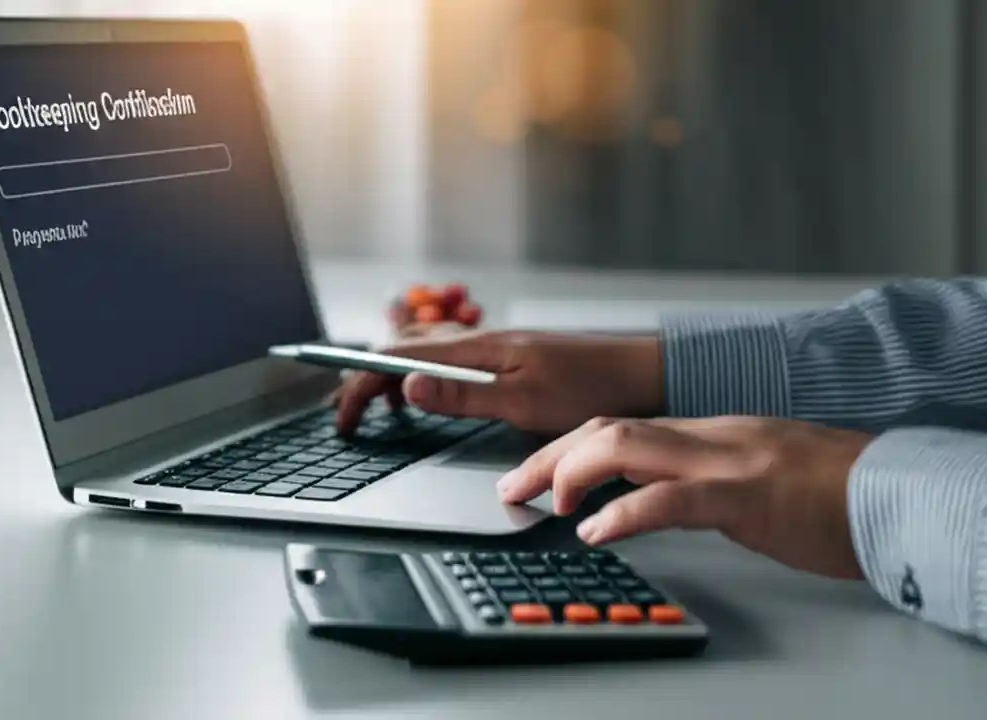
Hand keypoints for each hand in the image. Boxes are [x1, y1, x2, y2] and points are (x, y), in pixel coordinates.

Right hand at [334, 331, 663, 435]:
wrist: (641, 373)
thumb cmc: (591, 388)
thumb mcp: (523, 402)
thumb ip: (463, 396)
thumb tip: (407, 387)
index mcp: (477, 350)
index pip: (397, 358)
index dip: (361, 386)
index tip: (344, 419)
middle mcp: (480, 341)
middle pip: (402, 349)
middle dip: (366, 378)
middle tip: (348, 415)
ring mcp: (494, 347)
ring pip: (424, 352)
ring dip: (392, 375)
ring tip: (376, 408)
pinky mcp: (509, 357)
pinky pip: (448, 360)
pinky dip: (421, 375)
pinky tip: (428, 396)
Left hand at [498, 416, 874, 578]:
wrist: (903, 494)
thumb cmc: (840, 493)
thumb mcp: (762, 476)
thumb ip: (712, 479)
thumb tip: (662, 495)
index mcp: (711, 434)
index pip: (622, 425)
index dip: (568, 447)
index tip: (535, 474)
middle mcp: (710, 436)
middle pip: (607, 427)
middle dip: (550, 456)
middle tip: (512, 489)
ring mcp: (729, 460)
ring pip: (628, 444)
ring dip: (574, 471)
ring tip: (545, 502)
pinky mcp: (749, 496)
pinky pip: (672, 497)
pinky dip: (625, 511)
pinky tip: (597, 530)